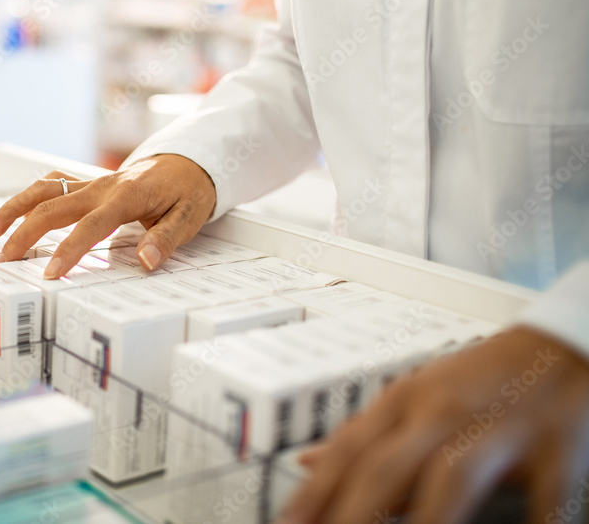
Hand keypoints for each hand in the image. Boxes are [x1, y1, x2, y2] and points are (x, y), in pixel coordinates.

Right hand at [0, 154, 216, 278]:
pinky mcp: (87, 183)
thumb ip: (167, 238)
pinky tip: (12, 214)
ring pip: (43, 191)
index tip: (50, 273)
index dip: (69, 249)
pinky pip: (51, 185)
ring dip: (14, 209)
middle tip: (4, 261)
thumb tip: (147, 262)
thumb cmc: (189, 191)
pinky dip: (28, 197)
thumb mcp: (189, 216)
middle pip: (53, 207)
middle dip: (25, 234)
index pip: (91, 225)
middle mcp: (102, 187)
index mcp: (127, 196)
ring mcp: (91, 182)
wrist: (189, 162)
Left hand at [278, 326, 588, 523]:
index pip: (348, 450)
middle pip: (386, 466)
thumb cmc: (482, 379)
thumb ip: (366, 435)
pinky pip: (546, 493)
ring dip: (425, 522)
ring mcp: (499, 427)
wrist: (561, 343)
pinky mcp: (556, 444)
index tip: (288, 522)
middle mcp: (443, 410)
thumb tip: (307, 463)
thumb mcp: (417, 398)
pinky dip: (536, 520)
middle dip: (351, 512)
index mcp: (406, 399)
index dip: (315, 490)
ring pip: (450, 477)